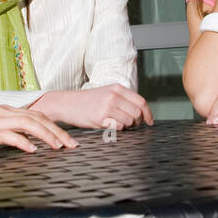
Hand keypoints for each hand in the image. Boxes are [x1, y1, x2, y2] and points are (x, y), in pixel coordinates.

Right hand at [0, 105, 78, 152]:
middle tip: (72, 145)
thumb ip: (13, 129)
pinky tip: (32, 149)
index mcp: (11, 110)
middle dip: (58, 131)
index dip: (56, 127)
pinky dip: (23, 141)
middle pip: (38, 119)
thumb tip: (32, 140)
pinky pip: (9, 135)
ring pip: (28, 124)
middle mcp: (7, 112)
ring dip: (45, 135)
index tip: (70, 140)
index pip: (39, 116)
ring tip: (58, 147)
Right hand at [33, 86, 154, 129]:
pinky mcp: (101, 117)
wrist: (68, 103)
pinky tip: (108, 125)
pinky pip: (118, 127)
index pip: (141, 101)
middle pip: (137, 113)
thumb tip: (141, 113)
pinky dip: (116, 129)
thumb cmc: (88, 101)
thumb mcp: (107, 93)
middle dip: (137, 122)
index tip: (149, 121)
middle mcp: (114, 95)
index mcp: (117, 88)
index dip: (148, 114)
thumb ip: (122, 100)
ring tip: (116, 124)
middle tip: (131, 125)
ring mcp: (108, 106)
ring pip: (129, 121)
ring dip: (126, 126)